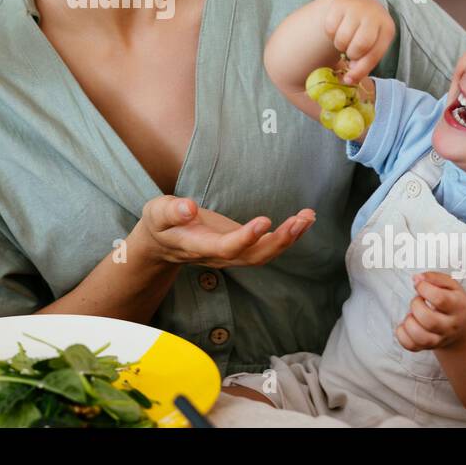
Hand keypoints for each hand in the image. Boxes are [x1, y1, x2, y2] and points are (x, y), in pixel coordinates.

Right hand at [136, 196, 315, 267]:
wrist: (163, 242)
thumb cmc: (161, 224)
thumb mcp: (157, 213)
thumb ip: (172, 211)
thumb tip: (188, 207)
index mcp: (199, 246)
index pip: (226, 248)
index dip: (246, 238)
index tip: (265, 220)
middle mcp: (220, 255)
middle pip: (254, 257)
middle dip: (280, 241)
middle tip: (300, 220)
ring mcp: (232, 254)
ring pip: (265, 254)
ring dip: (289, 238)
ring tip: (308, 217)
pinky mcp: (241, 246)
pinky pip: (267, 246)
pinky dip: (288, 235)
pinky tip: (303, 220)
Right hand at [322, 0, 395, 84]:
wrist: (359, 3)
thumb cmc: (367, 30)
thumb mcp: (373, 45)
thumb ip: (364, 62)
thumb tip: (350, 79)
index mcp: (387, 29)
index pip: (374, 55)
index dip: (361, 70)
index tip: (349, 80)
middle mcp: (374, 15)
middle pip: (359, 46)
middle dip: (351, 54)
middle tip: (351, 51)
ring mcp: (357, 7)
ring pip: (342, 38)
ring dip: (340, 45)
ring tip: (345, 40)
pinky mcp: (340, 3)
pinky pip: (330, 28)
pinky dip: (331, 34)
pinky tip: (338, 28)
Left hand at [395, 272, 465, 350]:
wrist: (462, 329)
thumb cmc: (453, 302)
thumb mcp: (451, 285)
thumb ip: (435, 278)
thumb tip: (417, 279)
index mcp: (457, 306)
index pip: (440, 299)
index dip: (424, 288)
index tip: (420, 285)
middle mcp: (450, 325)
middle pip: (429, 320)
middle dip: (416, 306)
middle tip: (418, 300)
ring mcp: (439, 339)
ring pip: (420, 336)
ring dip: (409, 322)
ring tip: (413, 314)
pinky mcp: (427, 346)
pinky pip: (410, 345)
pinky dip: (402, 334)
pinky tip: (407, 325)